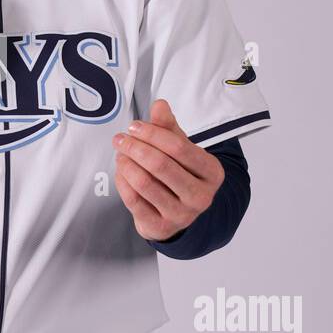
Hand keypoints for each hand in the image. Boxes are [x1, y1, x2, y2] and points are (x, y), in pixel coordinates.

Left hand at [112, 98, 224, 241]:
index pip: (178, 147)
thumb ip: (169, 127)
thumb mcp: (180, 149)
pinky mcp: (161, 228)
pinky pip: (134, 200)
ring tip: (120, 154)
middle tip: (120, 139)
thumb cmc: (179, 174)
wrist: (178, 214)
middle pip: (160, 165)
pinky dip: (122, 182)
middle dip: (135, 148)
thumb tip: (159, 104)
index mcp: (212, 172)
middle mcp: (201, 196)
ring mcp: (182, 215)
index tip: (134, 126)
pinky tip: (121, 171)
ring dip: (126, 164)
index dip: (152, 134)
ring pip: (144, 183)